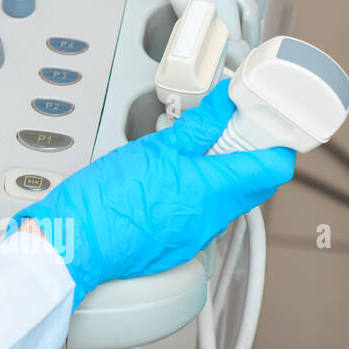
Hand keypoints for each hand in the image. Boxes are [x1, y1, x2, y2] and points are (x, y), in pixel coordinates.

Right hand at [12, 80, 295, 307]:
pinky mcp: (180, 244)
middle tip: (221, 129)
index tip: (255, 121)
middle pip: (255, 183)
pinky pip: (204, 215)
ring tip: (186, 154)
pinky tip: (168, 181)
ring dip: (219, 173)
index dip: (271, 139)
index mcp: (211, 191)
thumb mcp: (151, 149)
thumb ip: (197, 127)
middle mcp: (213, 218)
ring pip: (228, 199)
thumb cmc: (103, 202)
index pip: (273, 167)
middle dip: (247, 153)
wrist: (75, 244)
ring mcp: (198, 235)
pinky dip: (197, 194)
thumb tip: (224, 104)